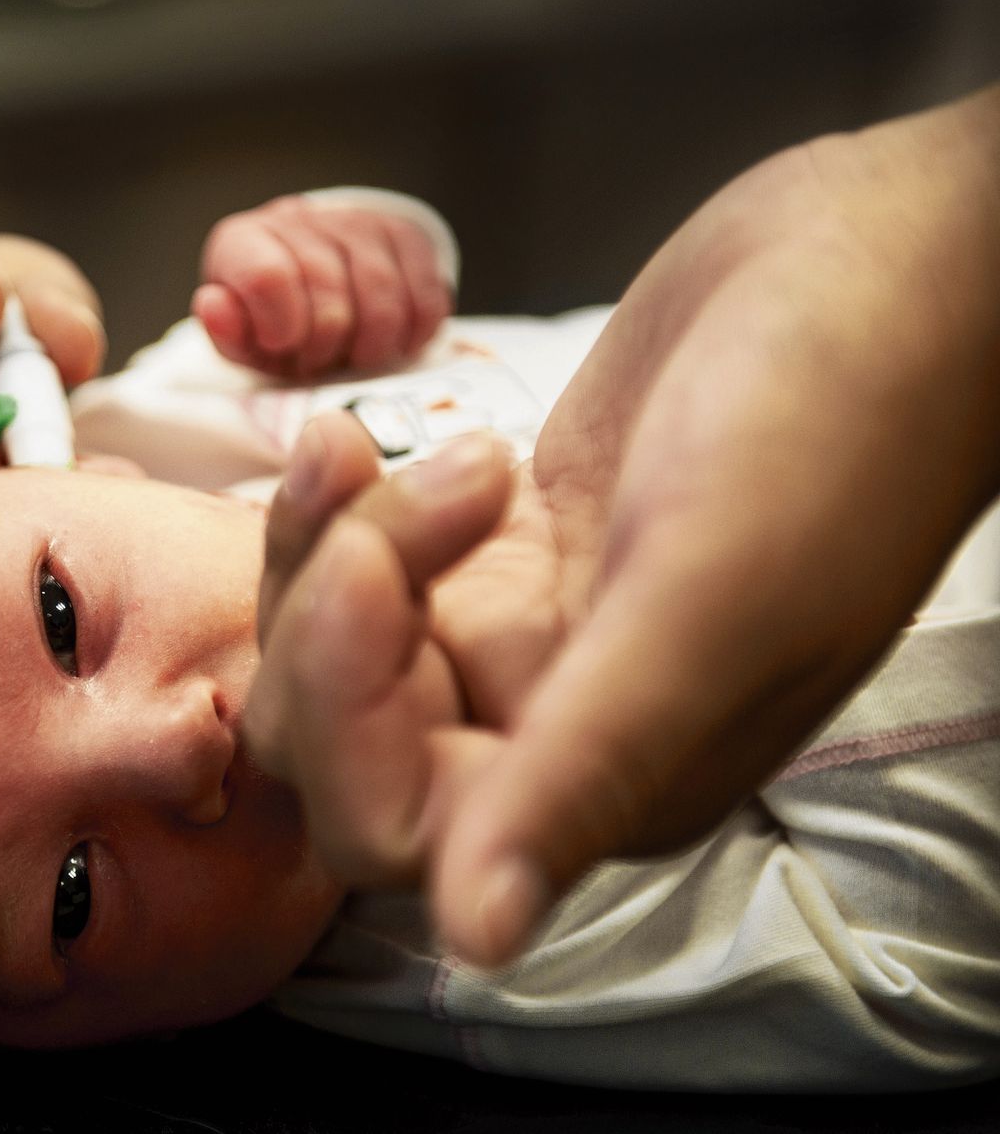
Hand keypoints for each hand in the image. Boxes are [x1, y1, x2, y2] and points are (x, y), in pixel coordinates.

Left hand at [194, 193, 451, 379]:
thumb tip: (212, 305)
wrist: (315, 292)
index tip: (285, 347)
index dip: (283, 327)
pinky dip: (412, 334)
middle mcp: (300, 219)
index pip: (268, 276)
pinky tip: (391, 344)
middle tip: (317, 363)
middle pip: (328, 285)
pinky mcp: (408, 236)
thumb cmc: (271, 325)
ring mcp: (358, 221)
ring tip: (352, 358)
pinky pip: (425, 295)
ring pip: (381, 290)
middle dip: (325, 342)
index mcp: (244, 242)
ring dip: (370, 344)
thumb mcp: (241, 339)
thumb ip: (226, 331)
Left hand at [243, 84, 999, 965]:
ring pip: (331, 646)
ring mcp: (520, 632)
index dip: (344, 712)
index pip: (392, 827)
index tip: (372, 570)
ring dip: (330, 543)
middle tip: (432, 494)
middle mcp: (552, 728)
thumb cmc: (828, 424)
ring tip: (452, 451)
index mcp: (610, 783)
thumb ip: (584, 766)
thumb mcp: (706, 600)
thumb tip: (479, 939)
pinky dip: (337, 503)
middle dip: (331, 613)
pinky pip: (355, 563)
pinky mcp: (499, 550)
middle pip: (335, 740)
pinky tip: (373, 437)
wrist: (871, 264)